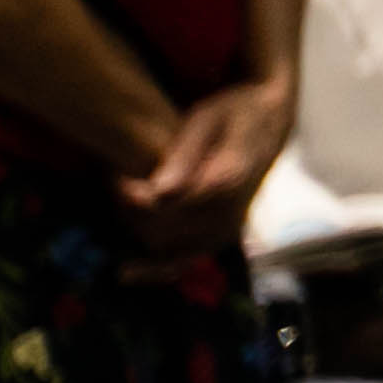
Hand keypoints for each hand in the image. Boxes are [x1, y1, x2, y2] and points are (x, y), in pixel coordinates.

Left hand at [116, 76, 293, 253]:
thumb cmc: (234, 112)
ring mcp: (229, 228)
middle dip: (130, 213)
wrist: (268, 121)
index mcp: (226, 182)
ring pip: (170, 250)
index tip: (115, 176)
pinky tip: (128, 270)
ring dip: (139, 234)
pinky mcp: (224, 235)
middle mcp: (231, 213)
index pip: (165, 206)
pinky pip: (185, 261)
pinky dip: (157, 268)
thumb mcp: (208, 119)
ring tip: (124, 205)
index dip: (131, 196)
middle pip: (162, 231)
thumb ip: (184, 155)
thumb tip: (158, 193)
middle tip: (115, 183)